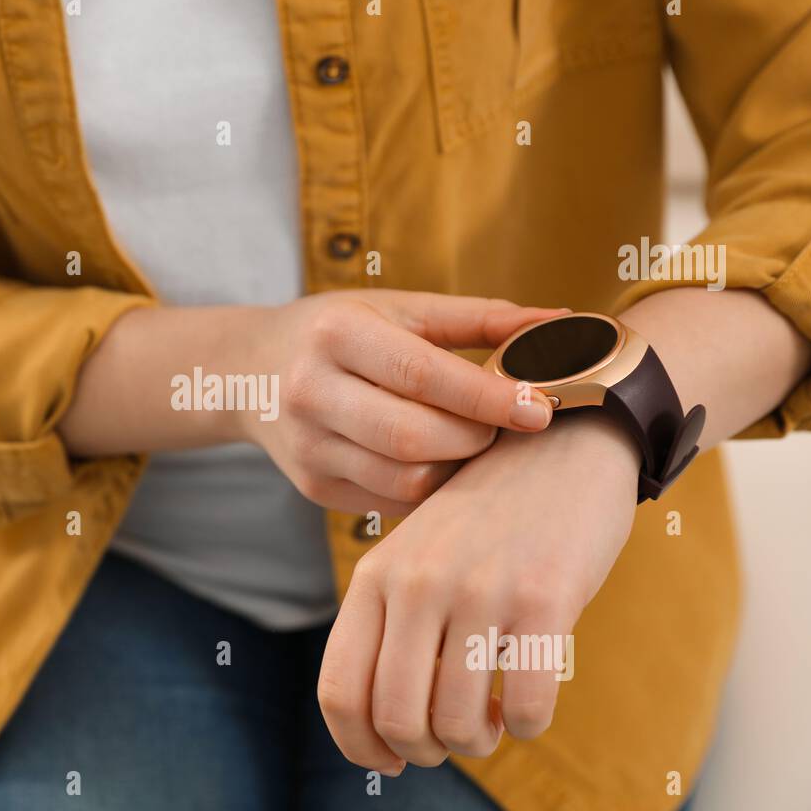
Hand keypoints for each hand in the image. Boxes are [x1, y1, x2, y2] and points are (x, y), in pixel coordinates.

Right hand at [235, 290, 565, 515]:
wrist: (249, 372)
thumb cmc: (339, 332)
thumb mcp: (398, 308)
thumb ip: (478, 318)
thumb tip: (561, 323)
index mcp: (336, 336)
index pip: (423, 376)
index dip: (488, 397)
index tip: (541, 409)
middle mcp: (312, 393)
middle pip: (415, 438)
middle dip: (477, 439)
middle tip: (510, 428)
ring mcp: (309, 448)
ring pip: (405, 481)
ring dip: (458, 471)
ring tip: (477, 446)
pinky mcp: (313, 487)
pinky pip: (391, 501)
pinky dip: (430, 490)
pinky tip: (446, 467)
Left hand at [316, 409, 641, 772]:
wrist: (562, 445)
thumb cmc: (487, 520)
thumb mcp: (414, 557)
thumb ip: (388, 626)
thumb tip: (383, 735)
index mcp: (376, 576)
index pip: (340, 691)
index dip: (359, 747)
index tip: (389, 762)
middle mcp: (418, 583)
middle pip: (397, 719)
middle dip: (425, 751)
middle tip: (452, 738)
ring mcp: (480, 590)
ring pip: (460, 724)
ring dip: (477, 743)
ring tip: (492, 719)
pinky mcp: (545, 599)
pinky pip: (529, 708)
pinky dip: (529, 725)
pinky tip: (528, 704)